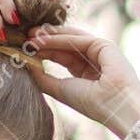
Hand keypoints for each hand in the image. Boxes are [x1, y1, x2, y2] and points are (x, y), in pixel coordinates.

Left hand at [22, 23, 139, 138]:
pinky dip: (60, 38)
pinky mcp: (105, 45)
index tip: (24, 47)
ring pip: (71, 39)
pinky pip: (78, 39)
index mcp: (85, 73)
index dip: (43, 50)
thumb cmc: (91, 103)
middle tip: (25, 35)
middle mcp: (93, 60)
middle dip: (45, 39)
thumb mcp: (60, 89)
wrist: (114, 106)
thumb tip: (26, 65)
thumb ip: (43, 78)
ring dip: (50, 36)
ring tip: (30, 34)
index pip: (61, 56)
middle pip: (65, 45)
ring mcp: (100, 52)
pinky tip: (42, 38)